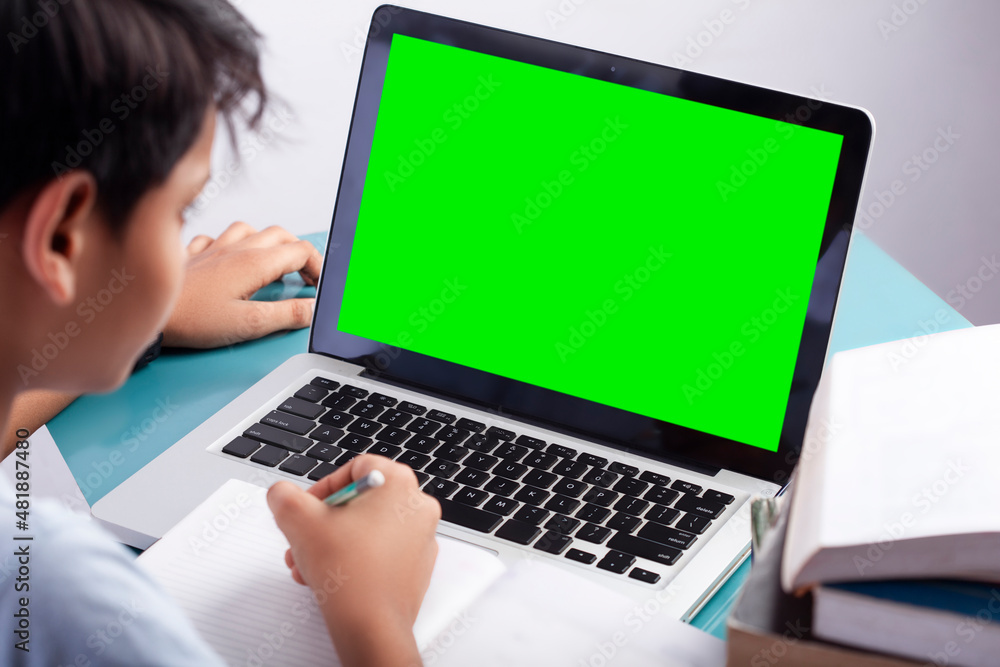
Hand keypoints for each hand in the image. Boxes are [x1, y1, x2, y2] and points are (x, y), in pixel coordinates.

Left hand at [162, 222, 322, 347]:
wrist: (147, 313)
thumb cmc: (192, 319)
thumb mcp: (250, 324)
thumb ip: (287, 314)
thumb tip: (313, 308)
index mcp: (255, 263)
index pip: (301, 251)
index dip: (318, 267)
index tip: (318, 286)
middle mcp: (236, 248)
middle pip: (280, 234)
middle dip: (298, 252)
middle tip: (304, 275)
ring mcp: (212, 248)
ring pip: (249, 230)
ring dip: (267, 243)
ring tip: (271, 263)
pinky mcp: (191, 255)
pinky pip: (215, 238)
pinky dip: (229, 246)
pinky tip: (227, 259)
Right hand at [267, 455, 440, 666]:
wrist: (371, 627)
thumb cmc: (349, 574)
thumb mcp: (299, 521)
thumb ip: (284, 496)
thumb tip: (281, 493)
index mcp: (398, 483)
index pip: (356, 468)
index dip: (324, 487)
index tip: (308, 508)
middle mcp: (417, 506)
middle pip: (359, 501)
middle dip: (322, 522)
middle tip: (304, 539)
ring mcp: (422, 537)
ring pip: (366, 528)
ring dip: (331, 542)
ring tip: (309, 563)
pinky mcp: (417, 566)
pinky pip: (380, 551)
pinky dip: (353, 559)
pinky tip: (330, 576)